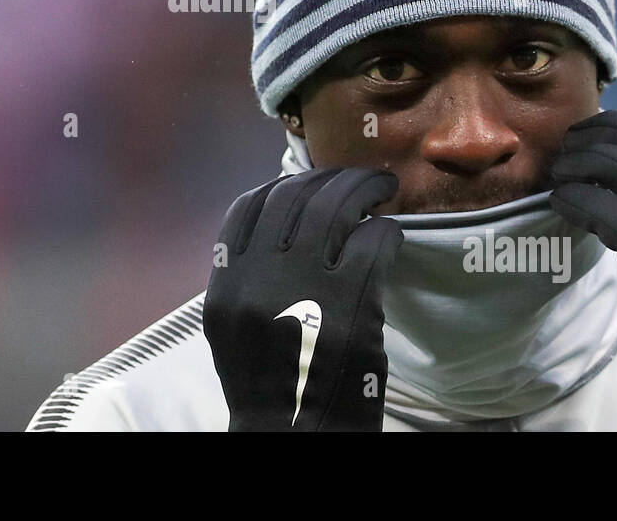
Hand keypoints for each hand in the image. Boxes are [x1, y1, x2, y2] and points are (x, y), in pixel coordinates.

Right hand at [202, 167, 402, 430]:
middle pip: (293, 197)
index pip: (247, 207)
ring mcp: (302, 288)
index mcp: (225, 286)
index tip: (309, 183)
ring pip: (334, 207)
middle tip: (359, 178)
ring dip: (363, 187)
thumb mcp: (236, 331)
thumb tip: (283, 229)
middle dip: (330, 177)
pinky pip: (372, 241)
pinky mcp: (350, 304)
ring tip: (383, 187)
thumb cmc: (272, 390)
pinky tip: (392, 236)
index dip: (283, 185)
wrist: (295, 439)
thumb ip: (249, 278)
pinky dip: (386, 230)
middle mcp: (256, 279)